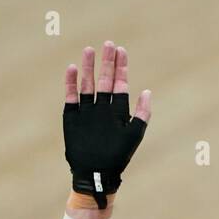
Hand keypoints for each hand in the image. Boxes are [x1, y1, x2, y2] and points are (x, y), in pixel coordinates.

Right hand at [63, 41, 151, 208]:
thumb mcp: (134, 135)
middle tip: (109, 44)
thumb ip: (142, 114)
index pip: (120, 85)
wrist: (97, 174)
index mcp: (118, 111)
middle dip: (107, 62)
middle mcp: (102, 108)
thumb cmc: (118, 157)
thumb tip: (147, 91)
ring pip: (88, 84)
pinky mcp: (73, 116)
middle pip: (104, 80)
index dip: (121, 68)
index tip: (121, 50)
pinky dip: (71, 83)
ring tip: (89, 50)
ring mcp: (87, 111)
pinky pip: (72, 96)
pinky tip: (72, 68)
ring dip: (88, 67)